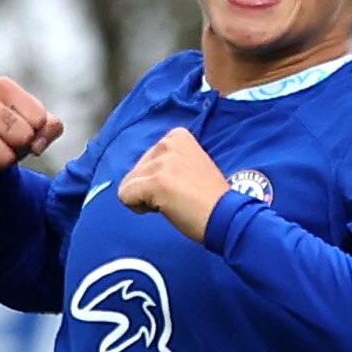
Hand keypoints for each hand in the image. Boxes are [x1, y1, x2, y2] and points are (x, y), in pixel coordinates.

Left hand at [113, 126, 227, 244]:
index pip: (146, 160)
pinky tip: (162, 209)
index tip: (180, 187)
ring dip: (146, 199)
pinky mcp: (155, 182)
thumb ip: (168, 162)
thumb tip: (142, 175)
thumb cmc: (210, 198)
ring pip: (128, 184)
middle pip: (135, 171)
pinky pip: (125, 196)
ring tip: (173, 202)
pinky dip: (137, 207)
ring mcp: (162, 162)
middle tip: (178, 197)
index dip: (157, 179)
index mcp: (177, 136)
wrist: (226, 215)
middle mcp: (168, 143)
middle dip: (149, 189)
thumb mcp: (191, 165)